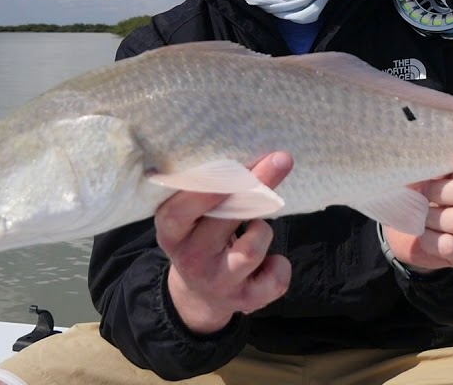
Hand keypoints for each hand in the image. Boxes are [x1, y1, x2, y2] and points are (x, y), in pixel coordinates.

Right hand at [156, 151, 292, 333]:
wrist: (196, 296)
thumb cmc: (199, 238)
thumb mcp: (191, 218)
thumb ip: (212, 191)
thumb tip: (253, 152)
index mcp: (172, 233)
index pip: (180, 212)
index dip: (206, 190)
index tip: (234, 164)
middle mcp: (191, 259)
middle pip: (227, 221)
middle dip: (258, 186)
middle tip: (281, 159)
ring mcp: (218, 282)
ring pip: (253, 248)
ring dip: (263, 230)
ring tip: (256, 229)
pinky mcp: (244, 301)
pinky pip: (276, 277)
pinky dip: (280, 265)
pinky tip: (269, 262)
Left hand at [382, 150, 452, 272]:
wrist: (403, 226)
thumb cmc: (415, 189)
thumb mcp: (421, 169)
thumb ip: (430, 160)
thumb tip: (424, 154)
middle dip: (442, 191)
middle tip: (423, 192)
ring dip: (431, 216)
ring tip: (420, 214)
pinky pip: (452, 245)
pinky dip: (429, 239)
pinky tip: (423, 234)